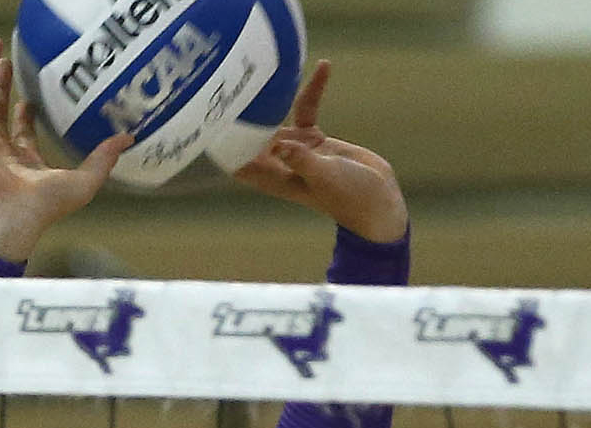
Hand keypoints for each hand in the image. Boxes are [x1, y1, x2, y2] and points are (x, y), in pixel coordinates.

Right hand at [0, 36, 130, 263]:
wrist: (11, 219)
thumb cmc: (44, 208)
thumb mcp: (83, 182)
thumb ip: (104, 159)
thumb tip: (128, 137)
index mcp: (23, 163)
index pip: (21, 132)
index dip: (25, 113)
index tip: (32, 95)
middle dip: (4, 86)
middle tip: (8, 59)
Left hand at [233, 61, 408, 244]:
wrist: (377, 199)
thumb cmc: (349, 197)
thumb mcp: (325, 177)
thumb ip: (302, 162)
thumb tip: (279, 148)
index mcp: (274, 178)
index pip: (239, 162)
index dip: (224, 145)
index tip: (212, 119)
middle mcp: (280, 162)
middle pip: (252, 135)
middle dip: (244, 114)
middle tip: (234, 79)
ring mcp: (297, 148)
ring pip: (277, 117)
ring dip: (274, 96)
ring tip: (268, 65)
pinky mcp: (314, 138)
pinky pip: (308, 108)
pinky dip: (314, 90)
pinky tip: (324, 66)